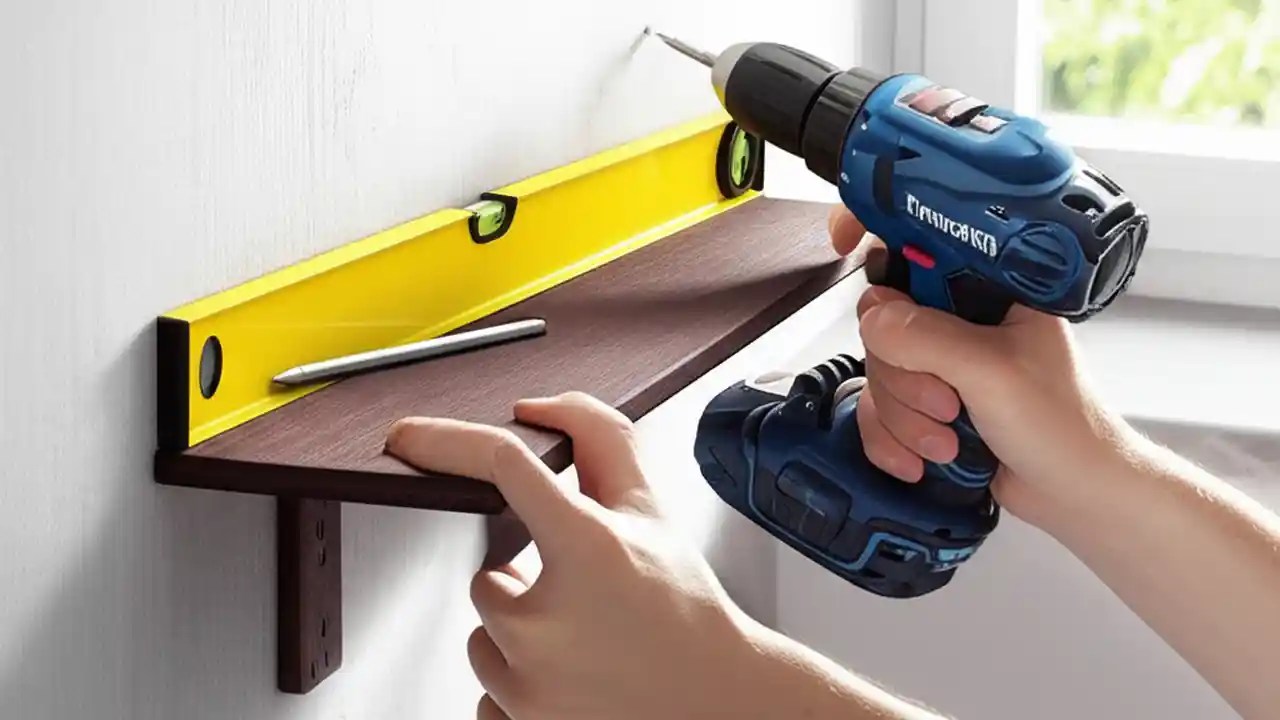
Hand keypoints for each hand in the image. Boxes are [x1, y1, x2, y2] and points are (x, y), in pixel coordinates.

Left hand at [385, 393, 922, 718]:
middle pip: (488, 575)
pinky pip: (487, 690)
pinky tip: (572, 678)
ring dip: (519, 635)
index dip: (444, 441)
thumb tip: (537, 411)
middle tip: (584, 600)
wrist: (717, 701)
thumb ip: (601, 441)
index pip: (499, 466)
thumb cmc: (685, 610)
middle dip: (525, 583)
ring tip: (582, 640)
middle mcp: (549, 618)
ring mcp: (530, 682)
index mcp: (589, 548)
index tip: (406, 438)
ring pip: (483, 634)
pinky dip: (521, 683)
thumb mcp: (652, 512)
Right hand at [828, 206, 1135, 523]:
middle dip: (903, 376)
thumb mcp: (994, 372)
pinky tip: (922, 458)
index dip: (877, 233)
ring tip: (948, 440)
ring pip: (876, 370)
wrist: (1072, 493)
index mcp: (987, 288)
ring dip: (903, 416)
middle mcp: (959, 319)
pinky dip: (891, 439)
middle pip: (883, 322)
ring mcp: (940, 362)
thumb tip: (874, 320)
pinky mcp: (924, 402)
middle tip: (947, 402)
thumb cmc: (1064, 427)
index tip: (842, 245)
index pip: (921, 242)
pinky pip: (875, 409)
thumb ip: (928, 338)